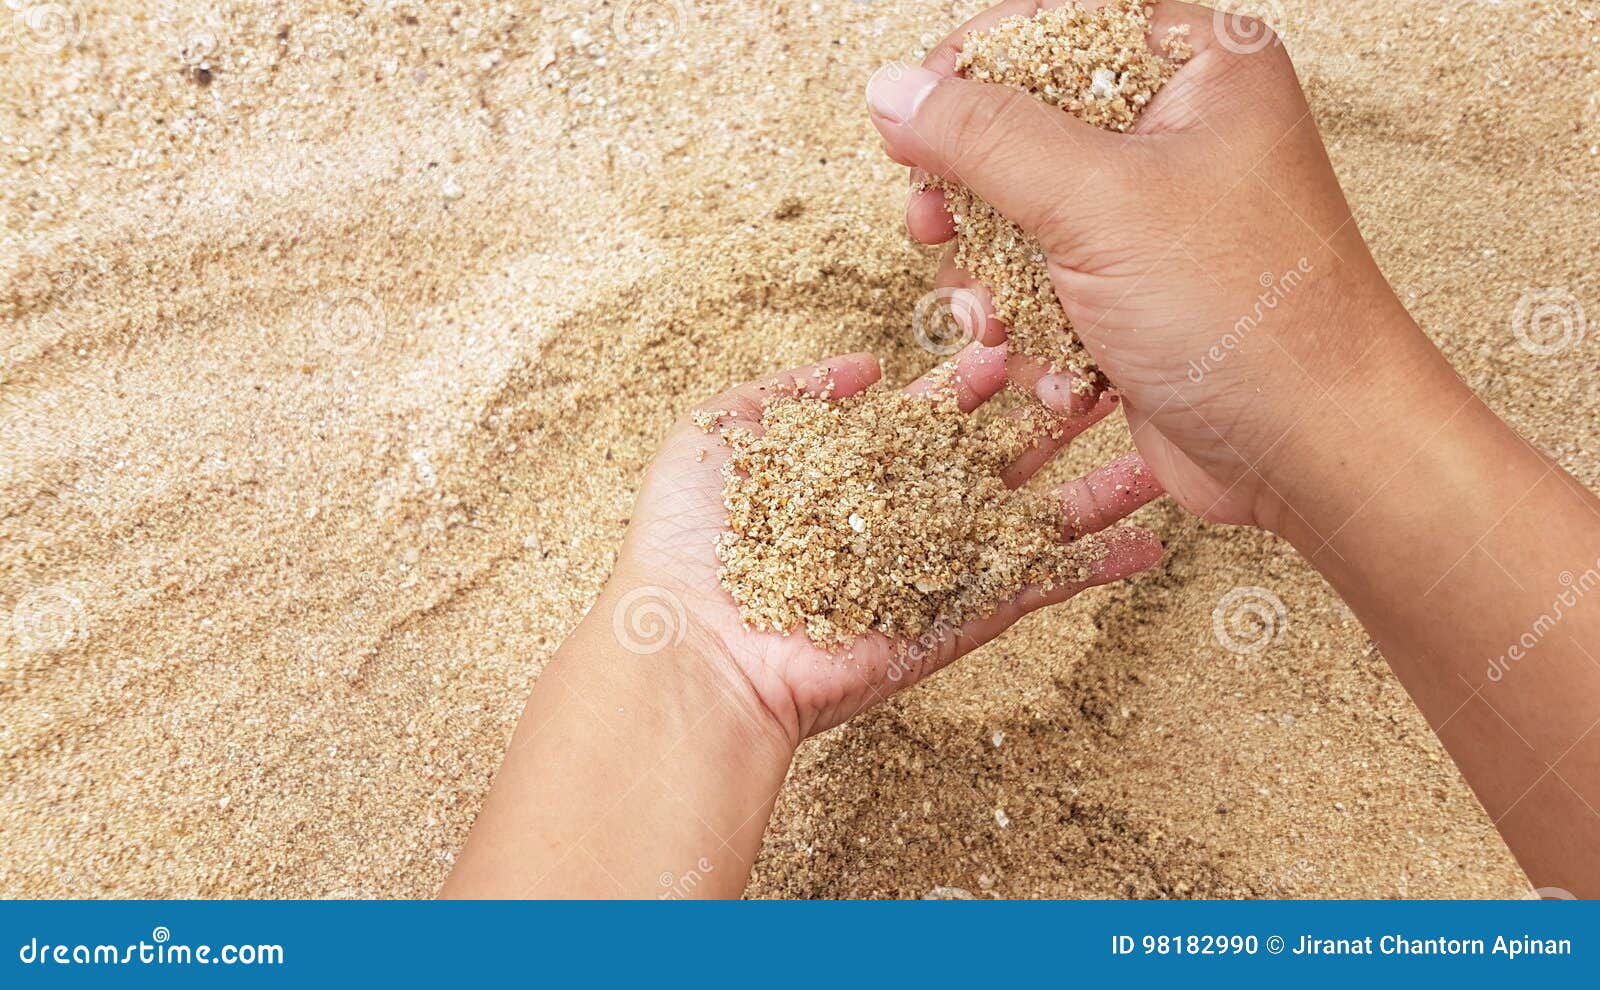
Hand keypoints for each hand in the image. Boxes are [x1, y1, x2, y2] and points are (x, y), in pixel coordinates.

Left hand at [603, 347, 1162, 744]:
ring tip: (1156, 449)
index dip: (975, 380)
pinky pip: (1034, 591)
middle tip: (1109, 378)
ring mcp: (932, 574)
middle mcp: (901, 521)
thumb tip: (864, 366)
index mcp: (851, 475)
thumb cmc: (692, 541)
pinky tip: (1149, 541)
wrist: (695, 645)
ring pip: (1031, 522)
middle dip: (1052, 420)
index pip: (930, 418)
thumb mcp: (723, 432)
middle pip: (995, 462)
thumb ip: (793, 389)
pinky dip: (1092, 568)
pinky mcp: (954, 623)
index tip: (1016, 340)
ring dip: (1095, 488)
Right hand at [867, 0, 1436, 529]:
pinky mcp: (1134, 296)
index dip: (977, 59)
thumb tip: (892, 90)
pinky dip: (1032, 331)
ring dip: (993, 276)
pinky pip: (1046, 287)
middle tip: (934, 220)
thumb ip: (985, 137)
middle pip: (1025, 120)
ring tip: (991, 318)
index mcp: (1200, 68)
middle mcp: (1178, 134)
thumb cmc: (1242, 312)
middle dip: (971, 187)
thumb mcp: (1098, 203)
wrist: (1312, 449)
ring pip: (1022, 214)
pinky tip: (1055, 372)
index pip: (1059, 19)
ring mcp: (1154, 220)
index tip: (914, 113)